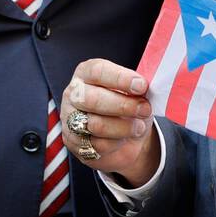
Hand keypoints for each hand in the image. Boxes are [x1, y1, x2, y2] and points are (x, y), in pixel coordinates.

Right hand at [61, 59, 158, 187]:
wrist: (126, 137)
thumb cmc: (128, 107)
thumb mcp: (135, 92)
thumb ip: (137, 87)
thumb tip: (144, 87)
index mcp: (86, 73)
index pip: (97, 71)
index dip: (120, 78)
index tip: (141, 86)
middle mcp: (74, 94)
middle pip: (93, 99)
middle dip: (123, 106)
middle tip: (144, 109)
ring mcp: (70, 119)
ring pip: (96, 124)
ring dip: (123, 128)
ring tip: (139, 127)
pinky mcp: (74, 142)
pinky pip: (97, 145)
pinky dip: (116, 143)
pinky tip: (124, 138)